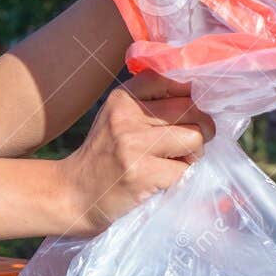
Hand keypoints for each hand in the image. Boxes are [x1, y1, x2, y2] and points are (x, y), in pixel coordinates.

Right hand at [52, 78, 211, 236]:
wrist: (74, 195)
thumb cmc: (103, 157)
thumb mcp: (116, 119)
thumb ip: (148, 105)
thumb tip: (199, 101)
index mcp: (122, 98)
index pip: (170, 81)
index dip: (188, 97)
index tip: (187, 115)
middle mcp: (126, 116)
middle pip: (190, 109)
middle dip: (201, 128)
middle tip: (189, 144)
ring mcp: (133, 145)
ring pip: (194, 137)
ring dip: (195, 154)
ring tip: (178, 162)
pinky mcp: (141, 173)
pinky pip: (184, 170)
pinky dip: (182, 178)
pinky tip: (164, 180)